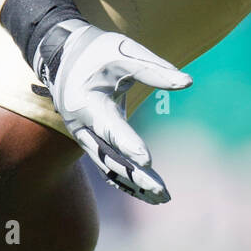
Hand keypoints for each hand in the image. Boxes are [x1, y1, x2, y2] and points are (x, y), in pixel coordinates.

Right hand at [33, 19, 190, 202]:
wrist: (62, 56)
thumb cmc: (96, 51)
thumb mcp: (124, 52)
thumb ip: (154, 69)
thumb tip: (187, 82)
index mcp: (87, 104)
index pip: (110, 128)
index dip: (128, 144)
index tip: (147, 160)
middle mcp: (82, 127)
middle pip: (110, 158)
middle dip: (136, 177)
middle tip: (163, 192)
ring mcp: (84, 138)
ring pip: (109, 168)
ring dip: (134, 185)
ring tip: (163, 199)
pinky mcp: (92, 143)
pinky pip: (108, 167)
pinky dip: (127, 181)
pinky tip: (148, 193)